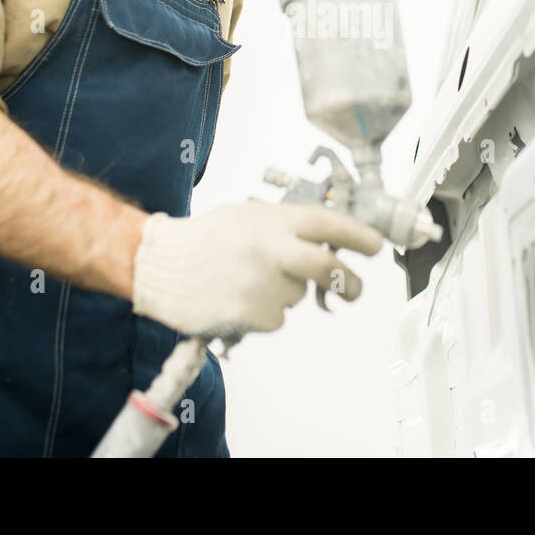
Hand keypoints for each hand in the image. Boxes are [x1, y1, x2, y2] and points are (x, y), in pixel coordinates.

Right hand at [130, 201, 384, 338]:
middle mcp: (273, 251)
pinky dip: (262, 312)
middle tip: (355, 287)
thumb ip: (283, 227)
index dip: (357, 236)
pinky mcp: (253, 315)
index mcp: (272, 221)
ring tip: (245, 281)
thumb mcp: (245, 217)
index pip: (327, 224)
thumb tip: (320, 238)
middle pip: (327, 268)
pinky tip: (235, 298)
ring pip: (295, 296)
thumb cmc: (201, 240)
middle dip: (349, 281)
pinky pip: (274, 318)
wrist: (158, 266)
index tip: (375, 246)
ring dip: (281, 293)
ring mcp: (264, 285)